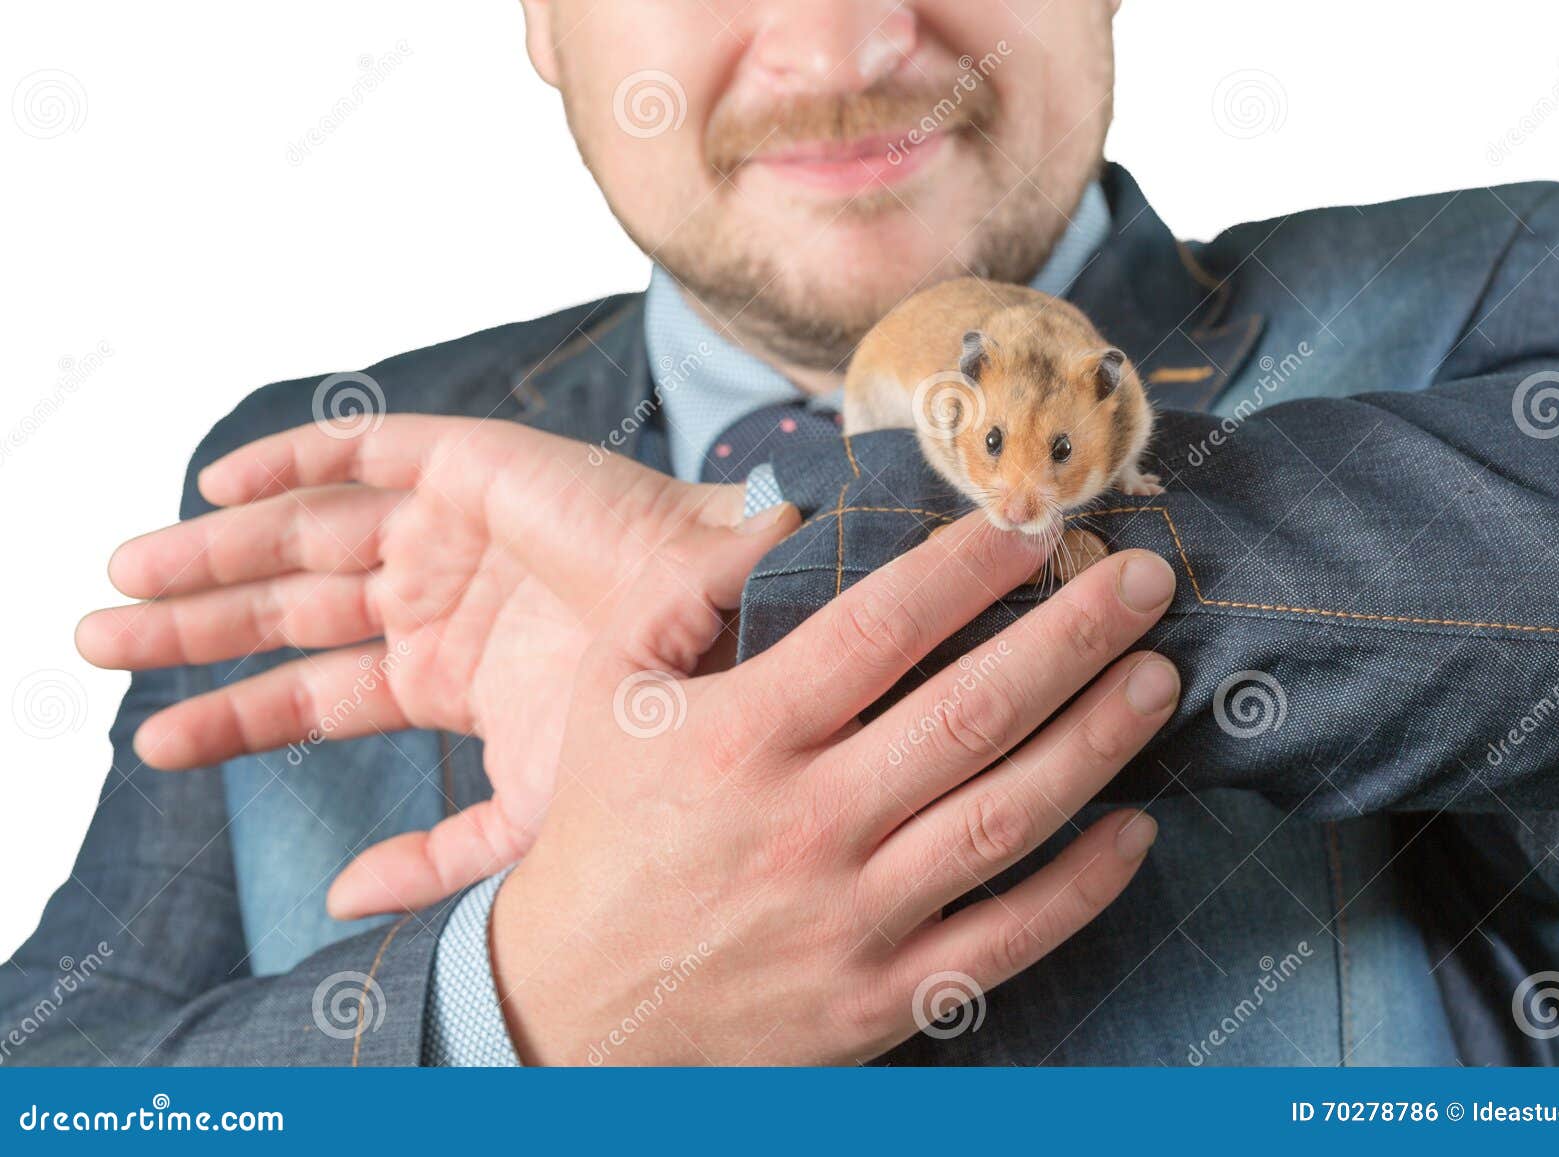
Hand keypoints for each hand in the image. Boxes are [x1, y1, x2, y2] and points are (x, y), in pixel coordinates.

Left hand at [74, 416, 798, 916]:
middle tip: (96, 640)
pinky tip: (217, 486)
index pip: (314, 694)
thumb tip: (340, 897)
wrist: (734, 640)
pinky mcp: (473, 467)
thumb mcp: (529, 812)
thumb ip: (439, 856)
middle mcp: (437, 600)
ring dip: (215, 551)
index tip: (152, 746)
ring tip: (128, 571)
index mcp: (448, 675)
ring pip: (304, 533)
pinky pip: (363, 449)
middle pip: (288, 610)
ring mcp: (450, 532)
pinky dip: (290, 459)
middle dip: (192, 626)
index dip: (232, 716)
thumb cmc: (650, 727)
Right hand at [490, 512, 1179, 1064]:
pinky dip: (1084, 886)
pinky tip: (1136, 828)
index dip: (970, 565)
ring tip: (1157, 678)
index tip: (1036, 522)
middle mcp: (807, 822)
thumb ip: (687, 587)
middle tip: (1146, 583)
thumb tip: (786, 516)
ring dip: (1097, 741)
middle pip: (971, 711)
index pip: (881, 624)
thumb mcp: (609, 687)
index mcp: (743, 733)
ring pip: (1006, 817)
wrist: (577, 1007)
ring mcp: (851, 917)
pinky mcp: (883, 995)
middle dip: (1074, 636)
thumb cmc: (603, 830)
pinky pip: (1008, 937)